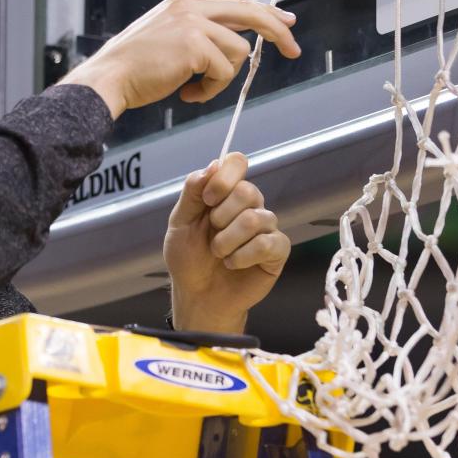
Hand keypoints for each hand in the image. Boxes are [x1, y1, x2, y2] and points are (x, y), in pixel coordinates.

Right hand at [55, 0, 298, 117]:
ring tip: (194, 89)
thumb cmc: (133, 68)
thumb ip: (196, 35)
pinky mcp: (195, 46)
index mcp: (183, 3)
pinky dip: (209, 90)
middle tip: (294, 49)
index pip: (234, 3)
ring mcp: (193, 24)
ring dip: (222, 79)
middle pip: (250, 13)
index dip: (264, 12)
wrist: (109, 78)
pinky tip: (187, 94)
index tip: (285, 23)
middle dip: (277, 31)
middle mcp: (190, 7)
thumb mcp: (166, 39)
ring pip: (238, 51)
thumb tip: (231, 44)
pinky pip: (223, 72)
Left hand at [162, 152, 288, 333]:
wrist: (197, 294)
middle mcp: (250, 205)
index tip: (208, 199)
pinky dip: (243, 256)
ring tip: (218, 254)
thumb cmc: (188, 258)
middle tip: (211, 234)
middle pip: (247, 190)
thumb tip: (213, 165)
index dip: (224, 178)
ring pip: (255, 218)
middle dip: (221, 216)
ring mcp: (266, 227)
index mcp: (225, 193)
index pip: (237, 162)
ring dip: (228, 241)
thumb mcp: (180, 223)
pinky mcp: (277, 251)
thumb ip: (193, 192)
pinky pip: (268, 243)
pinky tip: (232, 264)